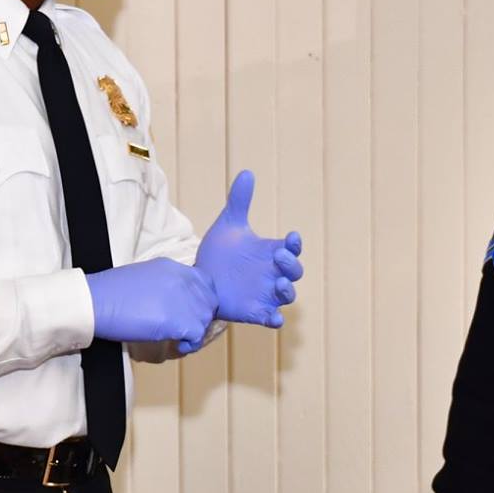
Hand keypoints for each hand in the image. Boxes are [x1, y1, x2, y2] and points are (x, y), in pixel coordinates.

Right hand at [86, 259, 217, 345]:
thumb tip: (171, 302)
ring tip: (180, 339)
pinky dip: (189, 344)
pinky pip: (197, 336)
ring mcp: (182, 299)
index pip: (205, 282)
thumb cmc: (110, 292)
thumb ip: (164, 285)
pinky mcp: (178, 320)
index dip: (202, 299)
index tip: (191, 311)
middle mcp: (182, 280)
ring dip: (195, 332)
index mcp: (172, 267)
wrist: (95, 301)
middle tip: (187, 329)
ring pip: (205, 319)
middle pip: (210, 301)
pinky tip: (177, 345)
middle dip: (201, 317)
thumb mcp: (143, 277)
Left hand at [194, 170, 304, 327]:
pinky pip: (272, 318)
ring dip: (288, 290)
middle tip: (279, 256)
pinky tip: (274, 319)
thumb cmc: (219, 253)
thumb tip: (246, 172)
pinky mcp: (255, 311)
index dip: (295, 244)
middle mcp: (273, 274)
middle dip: (291, 264)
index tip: (290, 237)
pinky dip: (276, 319)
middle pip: (294, 272)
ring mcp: (266, 294)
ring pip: (287, 295)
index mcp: (271, 253)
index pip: (292, 248)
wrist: (199, 279)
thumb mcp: (229, 224)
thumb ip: (239, 200)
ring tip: (278, 283)